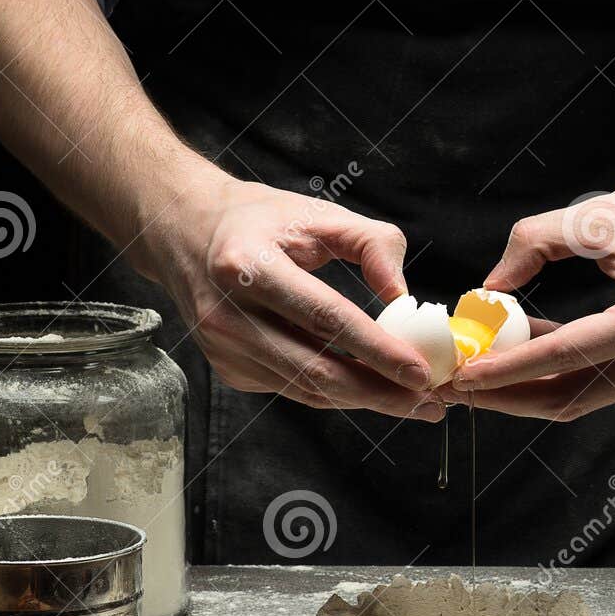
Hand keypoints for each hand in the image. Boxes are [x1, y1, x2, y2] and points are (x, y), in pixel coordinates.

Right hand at [138, 174, 441, 419]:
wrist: (183, 232)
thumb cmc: (258, 220)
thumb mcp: (316, 214)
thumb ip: (372, 244)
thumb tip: (404, 297)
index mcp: (246, 265)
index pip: (324, 317)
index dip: (376, 349)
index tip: (421, 371)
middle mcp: (227, 313)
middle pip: (316, 368)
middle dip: (379, 391)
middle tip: (430, 401)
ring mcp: (224, 348)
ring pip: (306, 388)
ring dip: (364, 399)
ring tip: (413, 402)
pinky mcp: (228, 369)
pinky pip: (293, 388)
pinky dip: (336, 392)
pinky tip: (371, 389)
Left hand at [447, 152, 614, 420]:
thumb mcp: (596, 214)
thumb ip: (535, 242)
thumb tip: (489, 287)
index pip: (563, 356)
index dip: (507, 370)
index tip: (462, 375)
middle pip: (568, 397)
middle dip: (506, 397)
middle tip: (454, 388)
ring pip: (578, 396)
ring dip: (525, 389)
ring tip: (474, 375)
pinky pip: (594, 379)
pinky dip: (552, 371)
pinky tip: (514, 348)